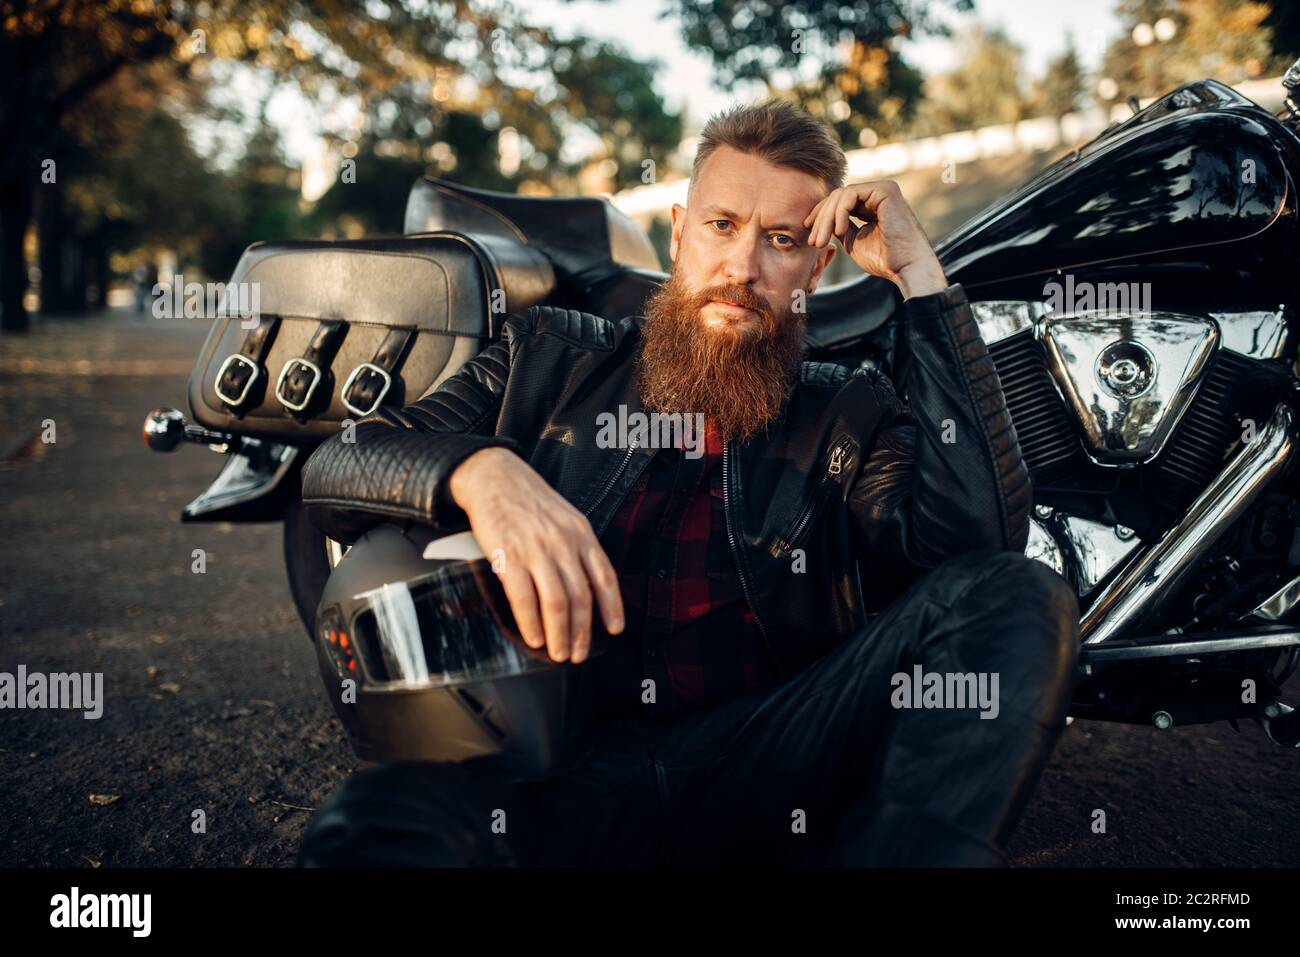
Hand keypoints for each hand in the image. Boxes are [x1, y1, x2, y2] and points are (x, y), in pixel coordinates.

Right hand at [448, 446, 624, 663]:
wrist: (493, 477)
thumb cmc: (529, 500)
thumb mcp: (566, 517)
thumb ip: (578, 547)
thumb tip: (586, 585)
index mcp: (581, 533)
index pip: (605, 577)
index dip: (612, 607)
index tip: (615, 630)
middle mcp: (563, 543)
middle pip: (581, 597)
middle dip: (582, 632)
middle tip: (578, 654)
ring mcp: (536, 550)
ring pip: (556, 603)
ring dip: (559, 634)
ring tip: (558, 653)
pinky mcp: (508, 557)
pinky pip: (524, 599)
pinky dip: (531, 623)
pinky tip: (534, 637)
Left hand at [803, 181, 947, 298]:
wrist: (905, 267)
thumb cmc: (883, 259)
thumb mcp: (853, 241)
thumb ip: (840, 227)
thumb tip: (823, 219)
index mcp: (871, 204)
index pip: (839, 202)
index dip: (821, 214)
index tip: (807, 229)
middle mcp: (877, 193)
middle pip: (837, 197)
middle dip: (821, 219)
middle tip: (814, 241)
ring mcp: (882, 189)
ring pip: (841, 195)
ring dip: (826, 218)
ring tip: (822, 240)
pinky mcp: (885, 190)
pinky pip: (850, 194)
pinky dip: (840, 213)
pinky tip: (838, 231)